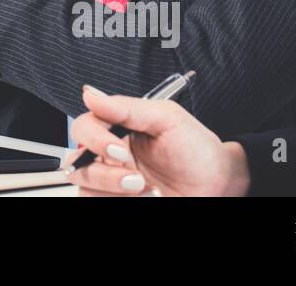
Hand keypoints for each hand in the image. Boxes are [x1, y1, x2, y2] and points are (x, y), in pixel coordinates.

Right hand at [65, 85, 249, 196]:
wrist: (218, 183)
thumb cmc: (196, 148)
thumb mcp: (166, 118)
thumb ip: (127, 107)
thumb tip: (91, 95)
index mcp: (116, 130)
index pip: (83, 128)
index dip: (94, 139)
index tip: (119, 149)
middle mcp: (109, 157)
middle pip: (77, 163)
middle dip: (104, 173)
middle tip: (136, 177)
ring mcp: (112, 183)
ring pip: (84, 187)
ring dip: (112, 189)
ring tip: (144, 189)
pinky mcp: (118, 200)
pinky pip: (96, 201)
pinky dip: (116, 200)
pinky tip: (142, 197)